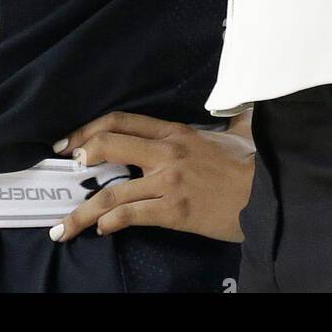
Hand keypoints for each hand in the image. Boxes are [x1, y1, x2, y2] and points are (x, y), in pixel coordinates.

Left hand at [49, 112, 255, 243]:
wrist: (269, 195)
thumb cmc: (253, 166)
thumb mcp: (238, 131)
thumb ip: (231, 114)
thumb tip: (240, 101)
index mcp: (175, 131)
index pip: (121, 121)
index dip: (89, 128)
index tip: (69, 140)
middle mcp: (166, 153)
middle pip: (109, 144)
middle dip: (79, 154)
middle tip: (62, 166)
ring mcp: (169, 182)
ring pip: (113, 193)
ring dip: (83, 211)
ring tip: (62, 227)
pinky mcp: (175, 211)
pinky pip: (133, 215)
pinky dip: (111, 223)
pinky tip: (100, 230)